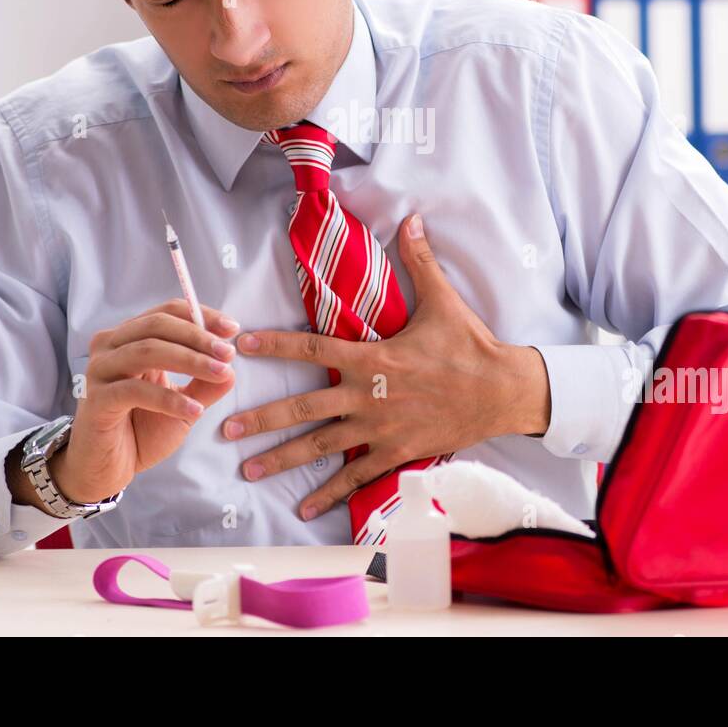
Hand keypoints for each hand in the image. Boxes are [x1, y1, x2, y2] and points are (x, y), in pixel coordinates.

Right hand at [48, 298, 240, 503]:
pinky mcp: (96, 399)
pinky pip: (135, 390)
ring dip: (190, 360)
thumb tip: (231, 369)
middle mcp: (110, 346)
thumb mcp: (183, 404)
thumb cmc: (141, 431)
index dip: (200, 315)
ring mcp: (99, 370)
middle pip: (157, 326)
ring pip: (147, 351)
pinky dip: (169, 399)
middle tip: (228, 353)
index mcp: (130, 338)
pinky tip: (195, 410)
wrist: (106, 469)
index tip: (231, 329)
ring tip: (220, 373)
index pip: (167, 313)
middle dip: (198, 337)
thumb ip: (205, 385)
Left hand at [222, 213, 549, 521]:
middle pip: (304, 407)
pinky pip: (356, 477)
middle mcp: (368, 396)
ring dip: (282, 458)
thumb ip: (420, 260)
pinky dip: (329, 494)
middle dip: (262, 418)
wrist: (502, 391)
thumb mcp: (443, 300)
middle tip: (225, 427)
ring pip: (321, 447)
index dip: (275, 346)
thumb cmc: (470, 345)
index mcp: (373, 358)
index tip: (241, 346)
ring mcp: (380, 429)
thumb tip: (411, 219)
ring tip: (248, 469)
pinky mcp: (396, 453)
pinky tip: (304, 508)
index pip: (313, 350)